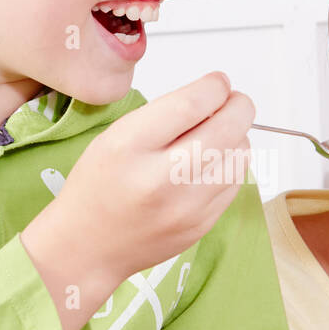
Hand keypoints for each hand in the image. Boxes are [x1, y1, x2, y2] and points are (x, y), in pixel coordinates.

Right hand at [21, 72, 253, 329]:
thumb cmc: (98, 186)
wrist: (89, 247)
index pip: (192, 103)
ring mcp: (187, 207)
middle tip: (232, 102)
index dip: (216, 86)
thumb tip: (215, 95)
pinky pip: (235, 182)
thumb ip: (164, 113)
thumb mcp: (115, 136)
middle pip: (228, 127)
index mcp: (131, 146)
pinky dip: (229, 165)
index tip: (218, 82)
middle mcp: (161, 178)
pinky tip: (210, 164)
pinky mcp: (203, 225)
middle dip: (238, 105)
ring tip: (216, 137)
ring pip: (240, 154)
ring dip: (237, 136)